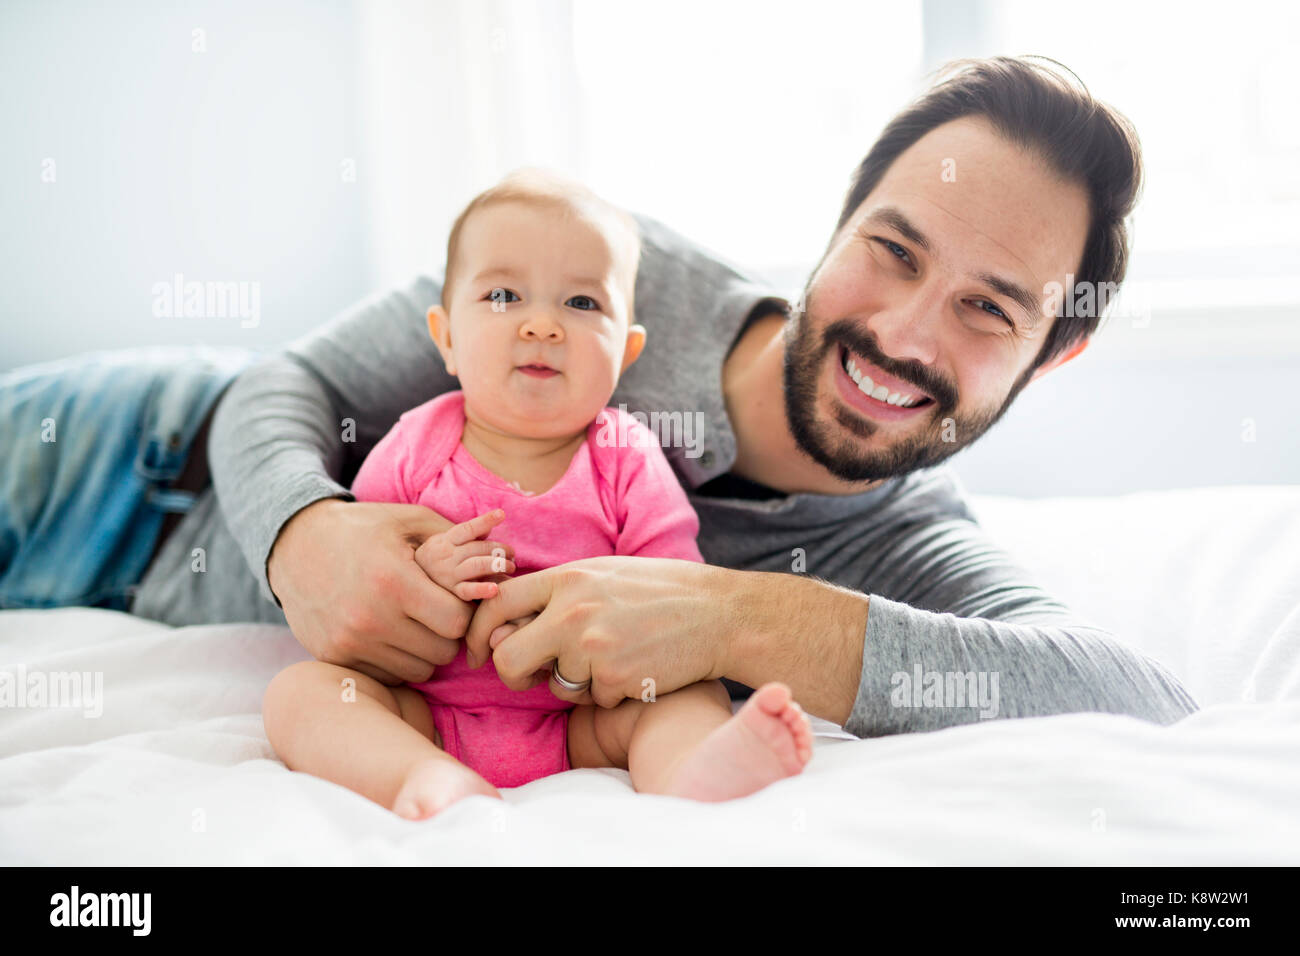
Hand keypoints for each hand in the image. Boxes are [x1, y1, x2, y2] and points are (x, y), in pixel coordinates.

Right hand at [268, 499, 513, 684]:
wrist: (294, 545)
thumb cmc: (362, 529)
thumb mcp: (408, 519)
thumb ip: (456, 536)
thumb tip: (503, 547)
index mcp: (394, 581)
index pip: (455, 623)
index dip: (463, 613)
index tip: (454, 599)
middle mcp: (370, 618)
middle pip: (441, 652)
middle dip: (446, 635)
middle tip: (436, 614)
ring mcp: (350, 643)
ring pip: (417, 670)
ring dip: (423, 651)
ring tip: (414, 623)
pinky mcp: (334, 658)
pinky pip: (386, 676)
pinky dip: (395, 660)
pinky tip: (390, 634)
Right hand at [415, 508, 516, 599]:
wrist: (410, 584)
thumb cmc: (436, 560)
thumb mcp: (446, 543)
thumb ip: (469, 536)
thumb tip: (490, 525)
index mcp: (445, 541)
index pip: (467, 529)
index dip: (485, 521)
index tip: (501, 514)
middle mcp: (446, 556)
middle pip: (477, 548)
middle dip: (499, 549)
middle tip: (512, 553)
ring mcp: (448, 574)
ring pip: (476, 565)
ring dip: (497, 564)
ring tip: (510, 566)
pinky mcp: (451, 593)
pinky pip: (468, 591)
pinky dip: (482, 589)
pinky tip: (495, 589)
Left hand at [463, 556, 733, 707]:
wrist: (720, 614)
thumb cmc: (661, 591)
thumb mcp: (603, 575)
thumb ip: (557, 596)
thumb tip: (503, 630)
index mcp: (568, 578)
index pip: (497, 603)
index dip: (477, 631)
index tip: (478, 650)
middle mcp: (572, 611)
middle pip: (507, 656)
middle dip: (512, 673)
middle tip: (531, 675)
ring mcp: (592, 647)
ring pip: (555, 685)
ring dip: (576, 683)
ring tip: (614, 656)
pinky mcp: (615, 679)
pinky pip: (594, 699)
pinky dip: (610, 692)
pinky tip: (637, 667)